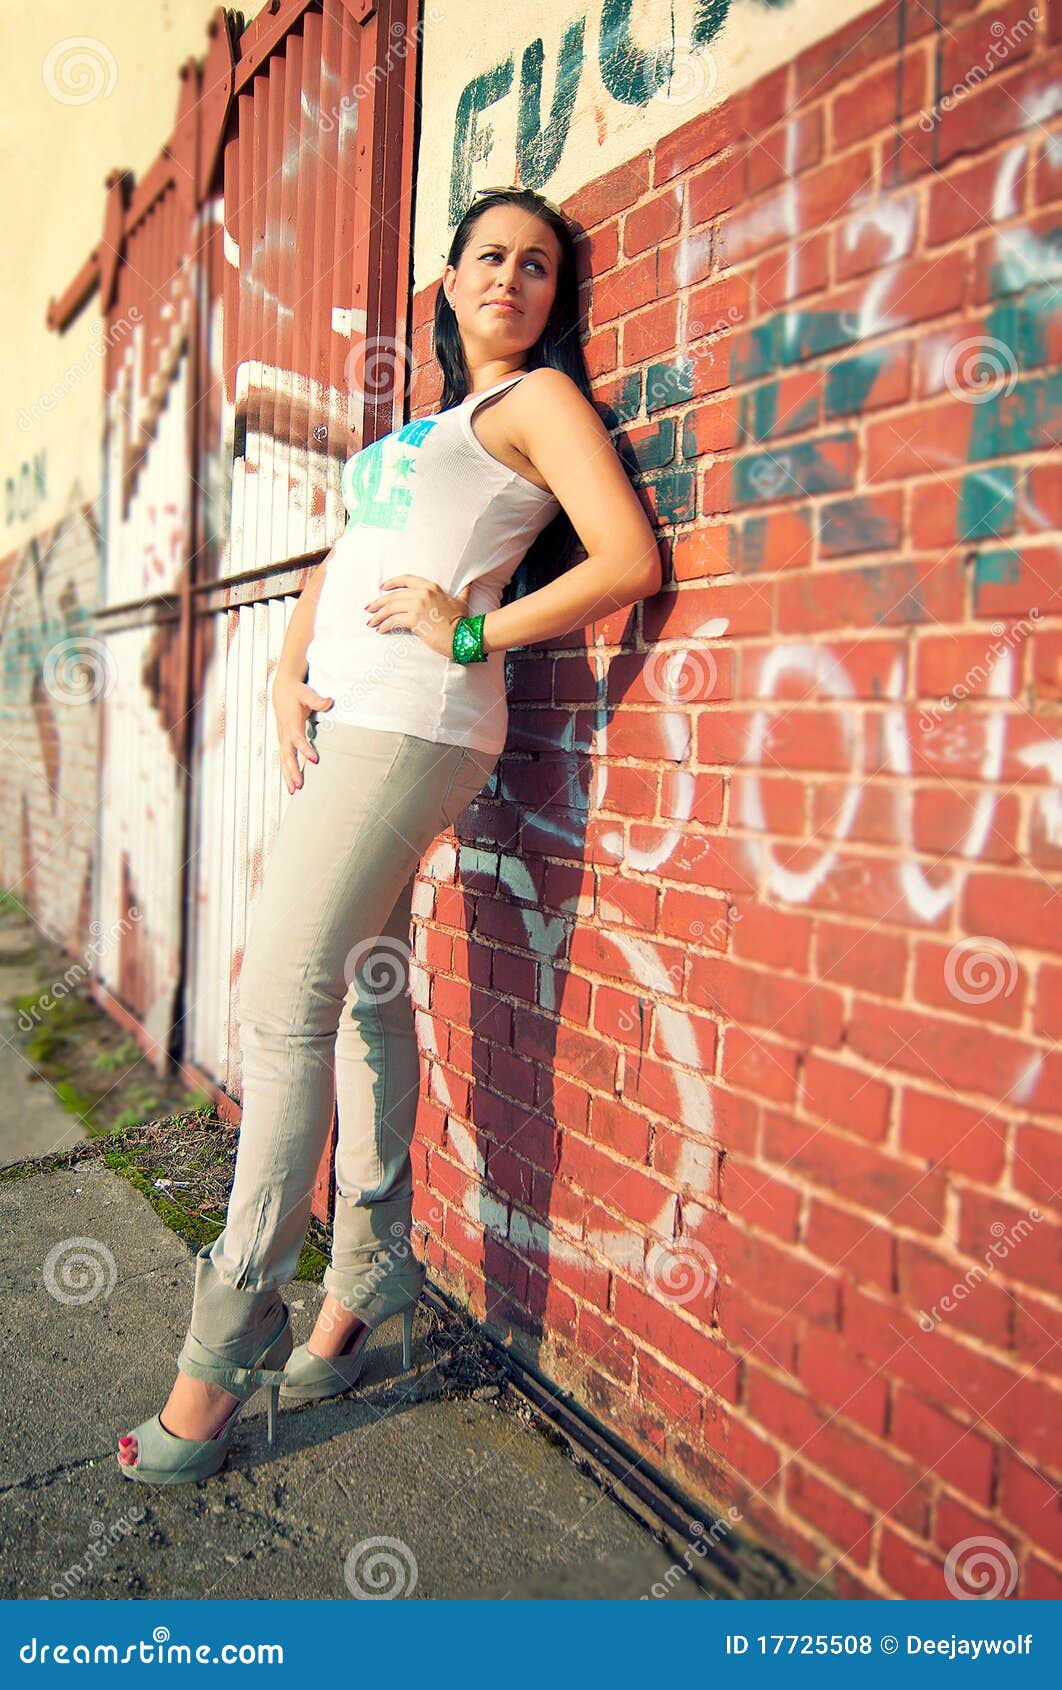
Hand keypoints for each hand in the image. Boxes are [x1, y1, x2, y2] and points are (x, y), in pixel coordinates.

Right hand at [273, 670, 332, 793]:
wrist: (282, 690)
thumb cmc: (296, 692)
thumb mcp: (307, 693)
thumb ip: (317, 700)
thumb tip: (329, 701)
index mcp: (291, 723)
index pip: (298, 739)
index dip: (305, 749)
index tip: (314, 760)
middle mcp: (285, 733)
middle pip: (288, 755)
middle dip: (293, 770)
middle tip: (300, 785)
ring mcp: (282, 738)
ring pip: (284, 760)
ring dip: (288, 776)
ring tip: (294, 791)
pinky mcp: (283, 741)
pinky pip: (284, 759)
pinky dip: (286, 773)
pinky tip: (291, 785)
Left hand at [364, 575, 469, 659]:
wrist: (464, 635)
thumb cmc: (463, 620)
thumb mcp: (462, 600)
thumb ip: (463, 590)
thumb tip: (470, 582)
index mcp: (431, 587)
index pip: (406, 580)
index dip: (391, 583)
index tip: (382, 587)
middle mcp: (422, 594)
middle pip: (394, 595)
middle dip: (379, 602)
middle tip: (369, 609)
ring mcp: (417, 606)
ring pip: (391, 608)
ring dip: (378, 615)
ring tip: (371, 621)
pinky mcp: (414, 620)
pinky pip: (393, 621)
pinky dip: (384, 625)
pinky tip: (380, 629)